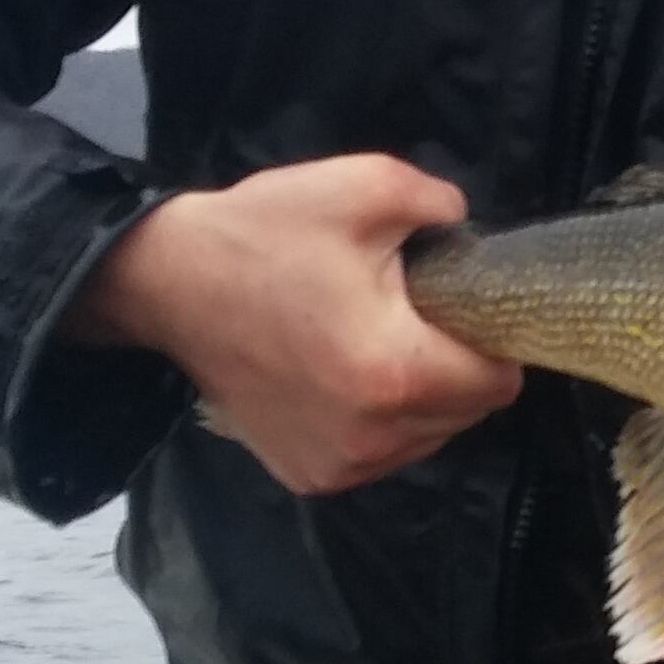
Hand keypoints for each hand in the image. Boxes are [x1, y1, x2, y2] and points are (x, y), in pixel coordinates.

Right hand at [62, 155, 523, 493]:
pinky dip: (383, 421)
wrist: (164, 281)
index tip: (467, 311)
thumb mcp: (366, 187)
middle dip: (459, 367)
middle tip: (416, 319)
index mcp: (395, 374)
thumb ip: (442, 204)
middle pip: (469, 414)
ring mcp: (338, 466)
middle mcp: (372, 438)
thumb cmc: (266, 234)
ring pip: (429, 438)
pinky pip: (383, 454)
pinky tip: (350, 376)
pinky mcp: (309, 476)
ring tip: (379, 343)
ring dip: (423, 398)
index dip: (496, 343)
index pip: (499, 383)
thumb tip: (470, 230)